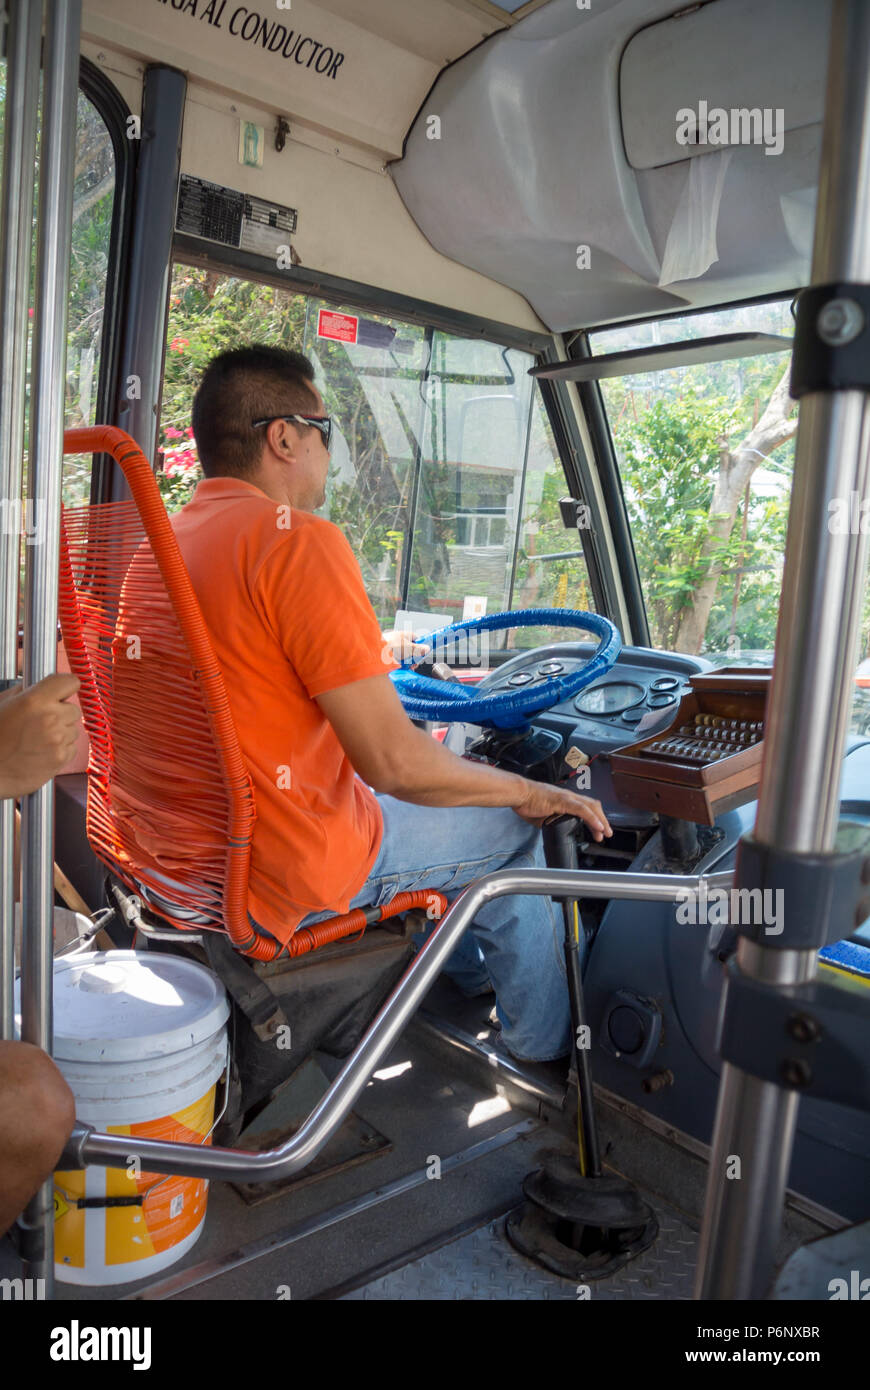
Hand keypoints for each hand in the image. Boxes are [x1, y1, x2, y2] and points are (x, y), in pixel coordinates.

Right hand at [0, 674, 81, 797]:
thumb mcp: (2, 703)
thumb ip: (24, 691)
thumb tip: (39, 685)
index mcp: (34, 700)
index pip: (70, 682)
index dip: (65, 687)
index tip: (61, 692)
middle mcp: (50, 718)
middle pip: (73, 709)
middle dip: (60, 714)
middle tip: (40, 722)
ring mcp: (57, 740)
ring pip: (73, 730)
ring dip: (61, 733)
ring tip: (36, 739)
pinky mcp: (60, 759)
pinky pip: (71, 748)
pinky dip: (60, 750)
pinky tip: (40, 751)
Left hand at [381, 629, 430, 664]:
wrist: (376, 652)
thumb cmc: (392, 646)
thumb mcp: (409, 648)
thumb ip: (418, 649)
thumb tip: (427, 648)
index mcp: (405, 635)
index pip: (416, 639)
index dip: (420, 645)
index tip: (423, 653)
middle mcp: (399, 640)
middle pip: (411, 649)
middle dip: (414, 657)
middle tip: (415, 663)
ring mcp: (394, 648)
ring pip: (405, 655)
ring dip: (408, 661)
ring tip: (409, 666)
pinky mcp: (390, 655)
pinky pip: (398, 660)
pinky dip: (401, 664)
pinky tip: (402, 667)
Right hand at [514, 779, 611, 840]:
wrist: (519, 793)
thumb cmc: (527, 801)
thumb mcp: (542, 815)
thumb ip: (550, 820)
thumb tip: (551, 828)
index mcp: (565, 799)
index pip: (586, 807)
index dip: (595, 818)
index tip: (597, 830)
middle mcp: (569, 796)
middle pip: (593, 806)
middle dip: (602, 820)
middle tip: (605, 833)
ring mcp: (567, 798)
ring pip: (591, 807)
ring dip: (600, 821)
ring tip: (604, 832)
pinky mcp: (563, 801)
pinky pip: (582, 810)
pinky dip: (592, 818)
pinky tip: (598, 827)